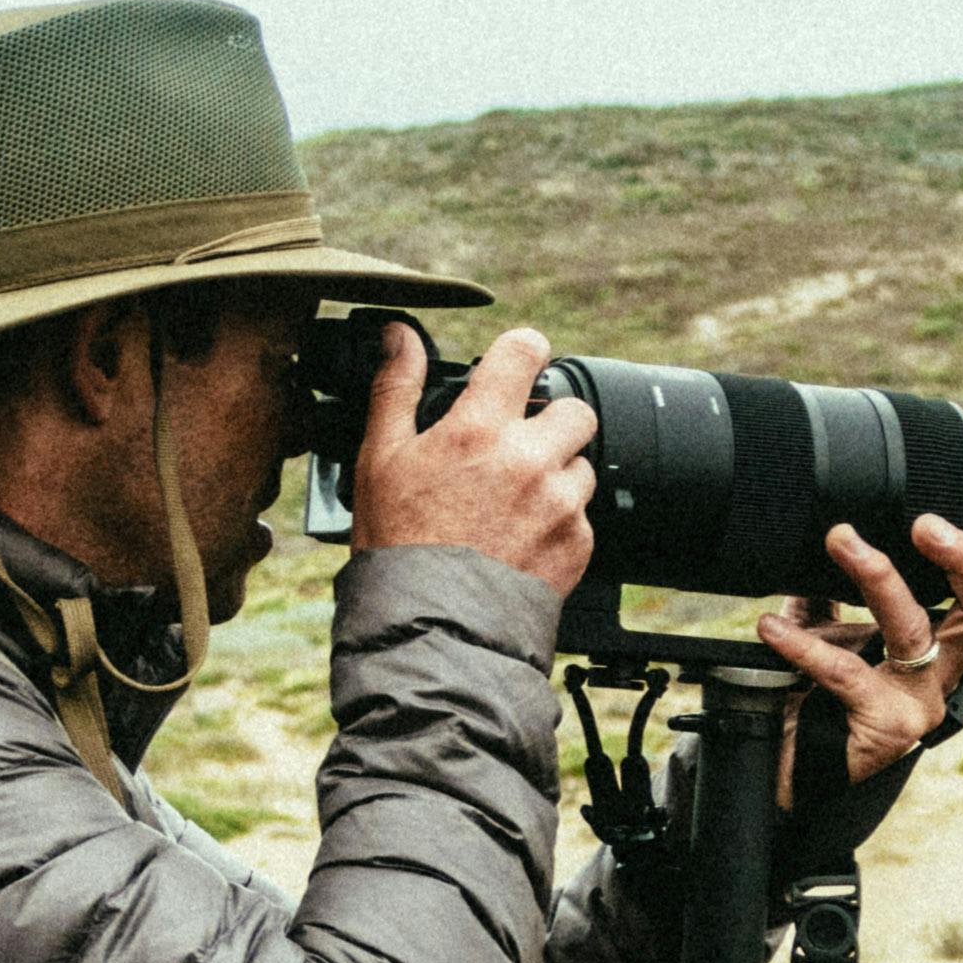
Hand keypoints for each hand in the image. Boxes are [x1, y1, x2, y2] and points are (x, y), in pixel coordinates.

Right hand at [347, 323, 598, 594]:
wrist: (429, 626)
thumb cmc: (396, 544)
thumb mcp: (379, 459)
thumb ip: (396, 389)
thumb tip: (401, 336)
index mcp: (478, 429)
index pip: (526, 351)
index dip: (522, 352)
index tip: (515, 367)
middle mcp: (528, 459)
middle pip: (574, 408)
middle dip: (549, 421)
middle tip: (515, 448)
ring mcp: (559, 503)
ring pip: (581, 465)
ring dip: (556, 475)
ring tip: (513, 504)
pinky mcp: (578, 544)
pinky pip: (583, 517)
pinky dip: (558, 524)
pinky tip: (520, 540)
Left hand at [760, 516, 962, 784]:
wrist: (783, 768)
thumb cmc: (814, 700)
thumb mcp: (831, 636)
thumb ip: (832, 594)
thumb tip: (827, 540)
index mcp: (944, 652)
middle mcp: (943, 679)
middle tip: (926, 525)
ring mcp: (919, 705)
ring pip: (916, 631)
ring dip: (878, 578)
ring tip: (842, 540)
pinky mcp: (885, 728)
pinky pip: (846, 673)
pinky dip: (804, 643)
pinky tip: (771, 628)